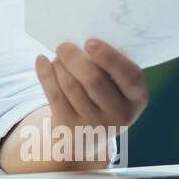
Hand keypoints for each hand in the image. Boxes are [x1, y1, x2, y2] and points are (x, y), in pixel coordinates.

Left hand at [33, 38, 147, 163]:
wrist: (87, 136)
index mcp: (137, 98)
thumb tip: (85, 42)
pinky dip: (45, 74)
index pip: (129, 76)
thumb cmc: (103, 97)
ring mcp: (95, 125)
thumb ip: (109, 65)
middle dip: (74, 58)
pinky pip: (54, 95)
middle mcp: (120, 115)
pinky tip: (41, 61)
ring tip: (58, 57)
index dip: (109, 57)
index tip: (89, 42)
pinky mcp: (71, 128)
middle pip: (93, 80)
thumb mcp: (116, 85)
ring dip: (60, 65)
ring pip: (71, 86)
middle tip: (63, 46)